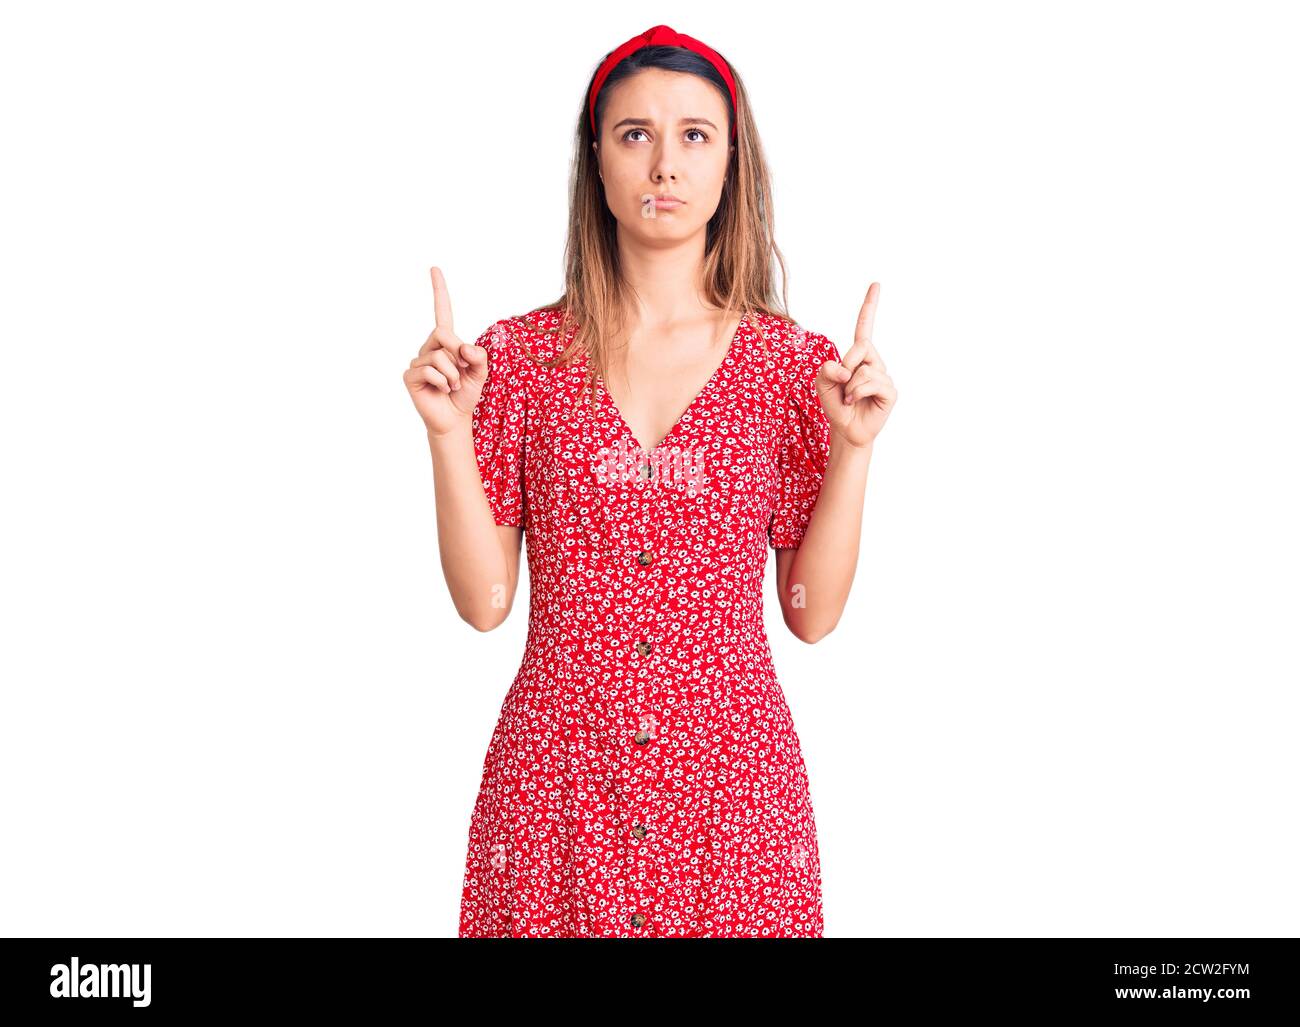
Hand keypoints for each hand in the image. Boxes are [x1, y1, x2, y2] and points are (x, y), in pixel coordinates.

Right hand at [403, 267, 489, 434]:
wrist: (454, 419)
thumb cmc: (465, 393)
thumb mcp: (480, 372)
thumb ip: (479, 356)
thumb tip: (463, 347)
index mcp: (446, 342)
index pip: (442, 312)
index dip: (439, 291)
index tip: (434, 269)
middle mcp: (429, 348)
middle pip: (444, 334)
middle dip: (459, 353)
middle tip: (462, 373)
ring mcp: (418, 361)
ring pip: (440, 357)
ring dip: (453, 374)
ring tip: (451, 386)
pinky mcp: (410, 376)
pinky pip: (430, 371)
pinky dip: (443, 382)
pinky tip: (441, 390)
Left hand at [816, 282, 897, 447]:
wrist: (846, 430)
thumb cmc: (836, 404)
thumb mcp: (821, 384)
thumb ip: (826, 370)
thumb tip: (845, 369)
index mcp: (859, 356)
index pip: (865, 327)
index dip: (869, 306)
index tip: (876, 284)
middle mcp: (874, 362)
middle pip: (861, 346)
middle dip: (846, 364)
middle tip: (842, 383)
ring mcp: (884, 376)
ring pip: (864, 369)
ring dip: (848, 386)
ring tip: (848, 398)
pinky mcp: (890, 391)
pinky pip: (870, 383)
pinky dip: (856, 393)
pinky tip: (855, 402)